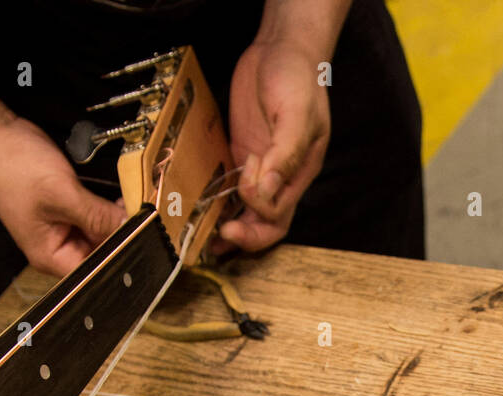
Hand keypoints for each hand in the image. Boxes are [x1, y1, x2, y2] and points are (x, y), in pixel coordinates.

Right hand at [0, 117, 126, 276]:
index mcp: (50, 255)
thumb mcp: (63, 193)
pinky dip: (107, 206)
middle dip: (120, 234)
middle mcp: (56, 246)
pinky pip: (93, 214)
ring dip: (116, 218)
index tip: (142, 238)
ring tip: (134, 203)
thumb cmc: (13, 168)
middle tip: (143, 216)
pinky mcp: (66, 208)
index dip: (118, 256)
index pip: (93, 270)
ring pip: (100, 231)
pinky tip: (121, 196)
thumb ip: (98, 215)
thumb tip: (131, 227)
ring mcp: (61, 227)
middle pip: (100, 252)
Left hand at [219, 38, 330, 251]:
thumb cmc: (297, 78)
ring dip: (228, 228)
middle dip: (244, 235)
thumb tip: (268, 187)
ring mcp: (259, 169)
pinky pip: (230, 190)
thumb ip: (285, 152)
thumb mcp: (297, 113)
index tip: (246, 175)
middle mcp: (280, 177)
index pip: (279, 213)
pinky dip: (219, 205)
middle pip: (265, 224)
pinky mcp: (240, 156)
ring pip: (246, 213)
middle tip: (221, 234)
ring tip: (205, 239)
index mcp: (299, 173)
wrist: (280, 50)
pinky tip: (203, 212)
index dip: (259, 206)